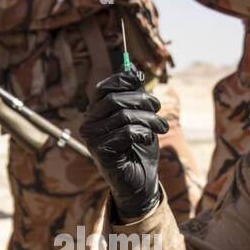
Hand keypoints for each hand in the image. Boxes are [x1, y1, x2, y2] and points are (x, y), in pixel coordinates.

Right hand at [82, 68, 167, 218]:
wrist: (142, 181)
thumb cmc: (140, 149)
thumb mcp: (140, 117)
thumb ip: (134, 95)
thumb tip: (133, 68)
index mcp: (95, 113)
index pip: (102, 88)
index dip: (121, 80)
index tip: (140, 78)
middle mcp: (89, 125)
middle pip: (113, 99)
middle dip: (141, 100)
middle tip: (158, 106)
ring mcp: (92, 140)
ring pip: (123, 116)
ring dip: (148, 118)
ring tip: (161, 126)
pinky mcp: (101, 153)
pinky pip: (125, 133)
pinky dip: (142, 132)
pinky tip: (147, 138)